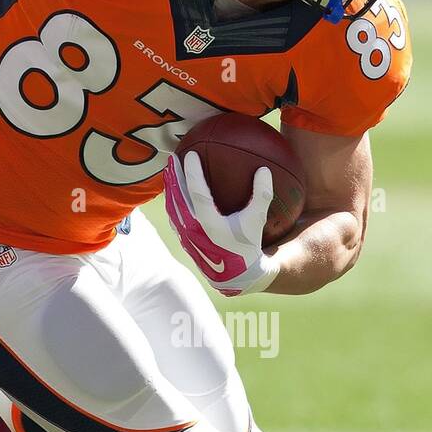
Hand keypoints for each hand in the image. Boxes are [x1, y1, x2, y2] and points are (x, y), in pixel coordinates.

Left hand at [162, 151, 277, 295]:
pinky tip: (173, 192)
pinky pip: (173, 215)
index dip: (192, 172)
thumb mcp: (257, 221)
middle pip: (177, 196)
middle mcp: (193, 228)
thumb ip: (262, 195)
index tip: (189, 154)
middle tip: (171, 157)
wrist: (236, 276)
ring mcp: (185, 235)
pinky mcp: (183, 240)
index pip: (197, 192)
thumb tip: (264, 170)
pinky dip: (171, 201)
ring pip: (172, 206)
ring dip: (170, 187)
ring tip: (168, 171)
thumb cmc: (248, 246)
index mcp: (209, 223)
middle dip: (173, 175)